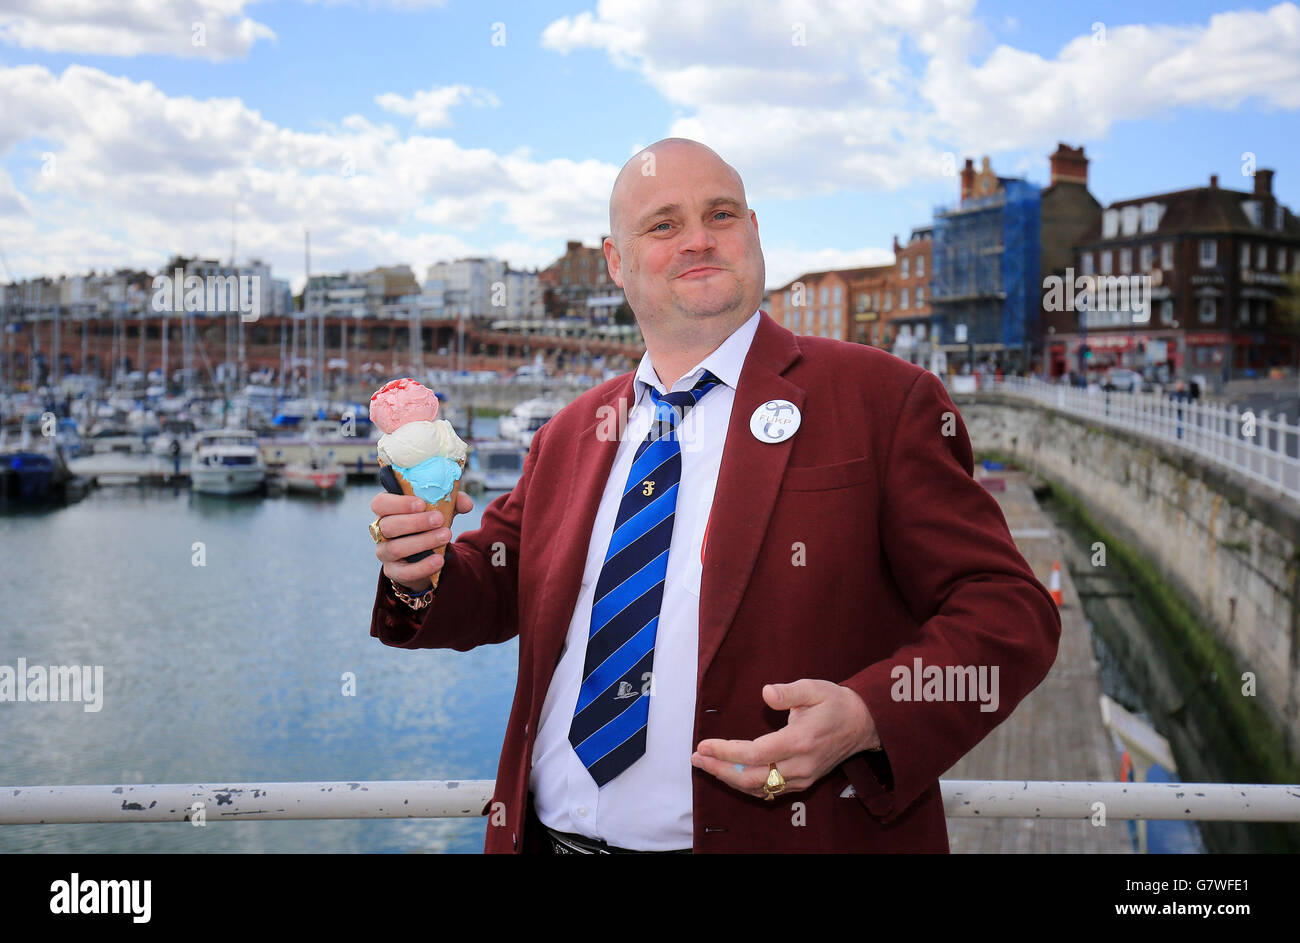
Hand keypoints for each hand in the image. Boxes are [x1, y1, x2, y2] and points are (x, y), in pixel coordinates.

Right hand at [371, 490, 473, 591]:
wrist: (428, 556)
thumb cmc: (430, 526)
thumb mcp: (441, 511)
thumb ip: (453, 503)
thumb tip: (466, 503)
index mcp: (387, 511)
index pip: (380, 503)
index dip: (398, 503)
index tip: (422, 504)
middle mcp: (381, 532)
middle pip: (388, 525)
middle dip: (416, 522)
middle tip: (440, 519)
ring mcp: (385, 553)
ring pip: (396, 548)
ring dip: (423, 541)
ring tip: (445, 536)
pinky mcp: (393, 572)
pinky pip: (404, 572)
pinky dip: (423, 566)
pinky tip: (439, 560)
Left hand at [690, 679, 878, 797]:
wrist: (864, 725)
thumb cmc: (836, 703)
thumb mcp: (815, 688)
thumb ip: (789, 692)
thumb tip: (766, 692)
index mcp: (800, 741)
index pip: (755, 753)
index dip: (727, 752)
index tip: (704, 745)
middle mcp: (800, 765)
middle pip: (752, 777)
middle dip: (720, 769)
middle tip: (696, 757)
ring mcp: (802, 777)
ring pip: (759, 788)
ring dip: (729, 778)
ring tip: (705, 764)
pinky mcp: (803, 782)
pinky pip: (769, 790)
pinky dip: (746, 785)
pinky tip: (729, 774)